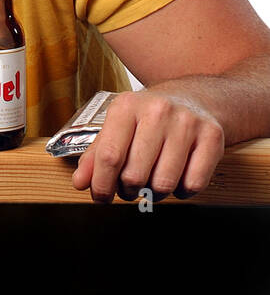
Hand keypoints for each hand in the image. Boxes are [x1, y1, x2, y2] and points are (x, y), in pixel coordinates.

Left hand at [70, 89, 224, 203]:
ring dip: (155, 193)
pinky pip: (193, 184)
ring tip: (153, 180)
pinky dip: (182, 191)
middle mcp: (157, 110)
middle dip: (128, 190)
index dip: (102, 184)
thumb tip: (80, 182)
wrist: (194, 97)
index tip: (101, 197)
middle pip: (135, 175)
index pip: (109, 155)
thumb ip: (96, 154)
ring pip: (164, 184)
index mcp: (127, 106)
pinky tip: (178, 176)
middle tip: (130, 186)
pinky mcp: (212, 136)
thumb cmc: (149, 117)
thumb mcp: (119, 126)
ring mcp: (187, 122)